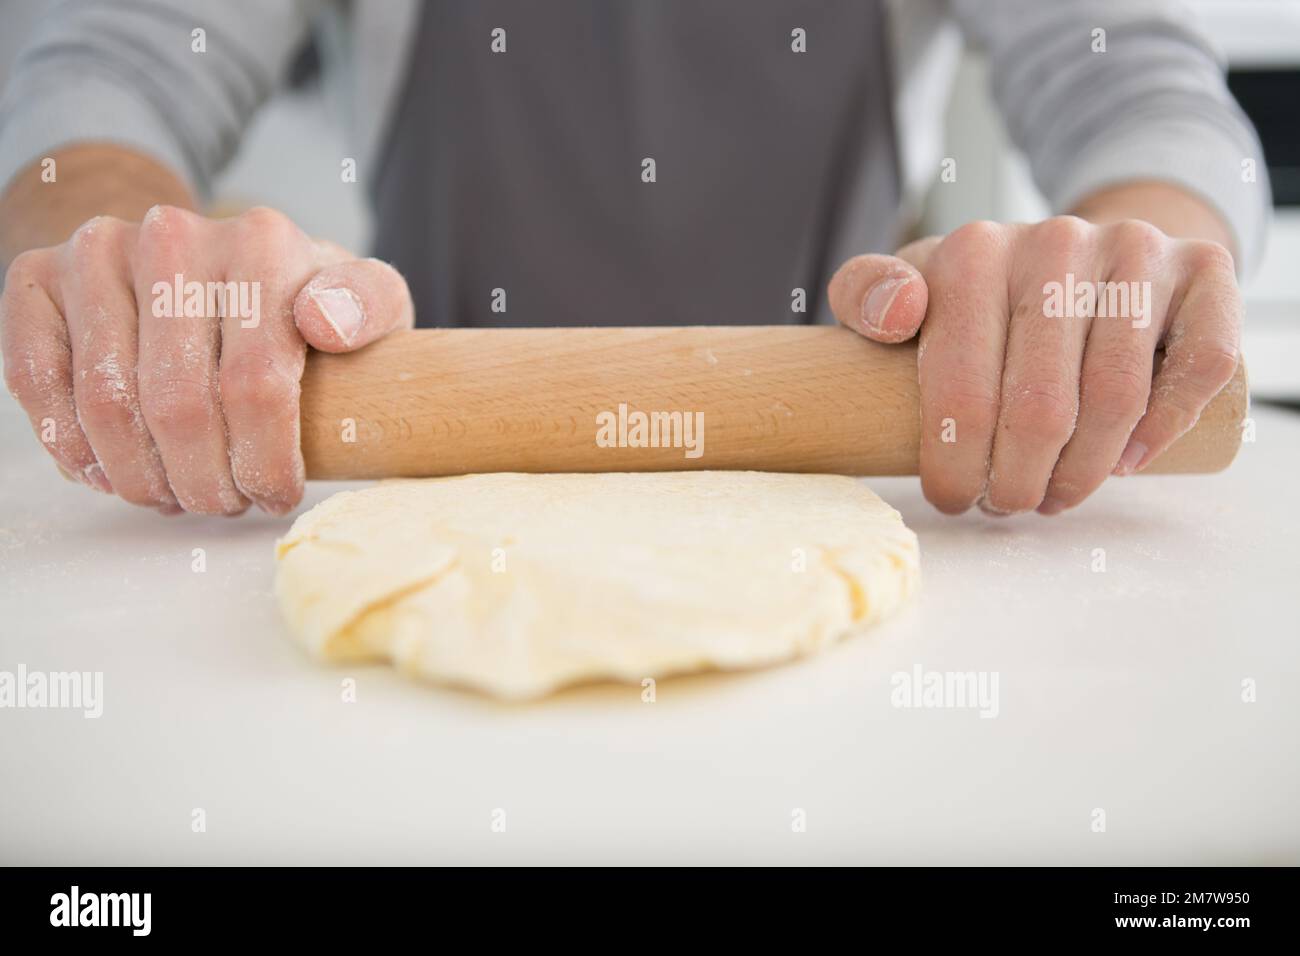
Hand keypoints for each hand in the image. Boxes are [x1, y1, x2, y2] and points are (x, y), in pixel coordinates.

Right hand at [1, 205, 413, 514]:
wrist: (216, 262)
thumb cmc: (301, 302)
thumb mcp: (367, 300)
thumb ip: (369, 305)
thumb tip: (327, 322)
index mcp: (261, 244)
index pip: (255, 384)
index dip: (263, 463)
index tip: (275, 495)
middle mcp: (172, 236)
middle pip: (178, 405)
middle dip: (204, 482)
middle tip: (224, 504)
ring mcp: (98, 252)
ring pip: (106, 403)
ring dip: (141, 476)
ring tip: (177, 495)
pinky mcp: (40, 277)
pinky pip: (37, 380)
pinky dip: (72, 445)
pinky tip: (111, 472)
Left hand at [828, 216, 1240, 514]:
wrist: (1074, 255)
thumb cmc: (977, 297)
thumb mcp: (909, 290)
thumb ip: (868, 294)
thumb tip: (898, 313)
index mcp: (973, 252)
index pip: (962, 392)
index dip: (955, 467)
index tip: (953, 497)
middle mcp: (1056, 242)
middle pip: (1040, 409)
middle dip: (1016, 482)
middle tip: (1005, 503)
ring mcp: (1134, 251)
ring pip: (1116, 400)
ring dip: (1082, 473)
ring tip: (1053, 494)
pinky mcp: (1200, 269)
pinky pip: (1200, 366)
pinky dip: (1163, 429)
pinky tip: (1123, 460)